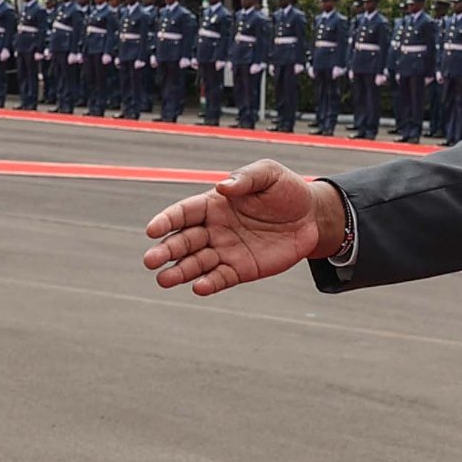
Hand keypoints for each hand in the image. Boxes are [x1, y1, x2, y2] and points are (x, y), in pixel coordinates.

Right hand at [143, 162, 343, 296]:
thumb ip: (245, 179)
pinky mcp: (240, 269)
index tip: (151, 230)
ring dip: (179, 272)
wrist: (312, 217)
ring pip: (196, 263)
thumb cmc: (286, 191)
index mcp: (213, 204)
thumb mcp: (268, 174)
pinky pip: (220, 278)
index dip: (166, 220)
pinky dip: (208, 284)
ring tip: (164, 280)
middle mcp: (213, 229)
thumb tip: (222, 187)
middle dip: (165, 250)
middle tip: (150, 261)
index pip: (183, 212)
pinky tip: (198, 288)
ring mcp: (225, 251)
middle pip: (183, 240)